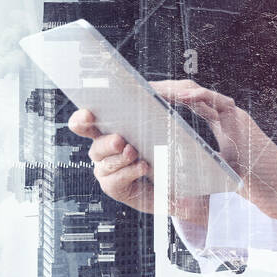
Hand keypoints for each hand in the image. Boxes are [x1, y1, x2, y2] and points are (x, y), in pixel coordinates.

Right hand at [67, 108, 208, 224]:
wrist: (192, 182)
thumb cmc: (183, 143)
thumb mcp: (183, 112)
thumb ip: (173, 94)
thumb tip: (163, 89)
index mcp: (115, 126)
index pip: (89, 120)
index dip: (83, 118)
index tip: (89, 114)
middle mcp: (107, 148)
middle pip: (93, 143)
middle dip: (105, 141)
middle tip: (120, 140)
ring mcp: (110, 169)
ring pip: (103, 162)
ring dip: (119, 158)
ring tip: (133, 152)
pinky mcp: (117, 188)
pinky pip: (114, 181)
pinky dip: (128, 172)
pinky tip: (143, 167)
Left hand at [149, 79, 276, 221]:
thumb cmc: (253, 188)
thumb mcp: (218, 174)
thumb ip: (200, 165)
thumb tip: (168, 174)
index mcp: (221, 127)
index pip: (190, 105)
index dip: (168, 99)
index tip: (146, 100)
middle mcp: (227, 117)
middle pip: (192, 94)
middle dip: (166, 90)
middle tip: (142, 89)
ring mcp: (234, 117)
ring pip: (202, 94)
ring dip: (176, 89)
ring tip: (154, 89)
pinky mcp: (241, 121)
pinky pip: (218, 102)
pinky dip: (200, 96)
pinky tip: (183, 97)